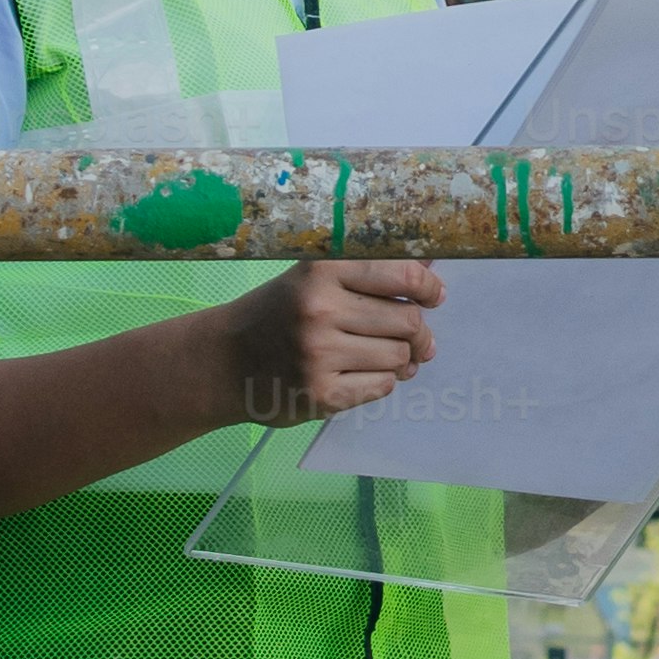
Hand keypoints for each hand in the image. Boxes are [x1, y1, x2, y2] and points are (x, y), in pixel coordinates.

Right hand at [201, 258, 441, 426]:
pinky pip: (380, 387)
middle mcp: (320, 309)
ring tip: (388, 356)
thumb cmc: (278, 312)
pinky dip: (383, 381)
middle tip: (417, 337)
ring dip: (402, 359)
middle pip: (408, 322)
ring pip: (398, 357)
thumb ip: (369, 271)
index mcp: (322, 270)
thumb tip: (430, 264)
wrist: (225, 362)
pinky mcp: (319, 394)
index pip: (404, 276)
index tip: (434, 296)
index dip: (429, 288)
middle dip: (419, 332)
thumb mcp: (314, 277)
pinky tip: (367, 374)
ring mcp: (318, 355)